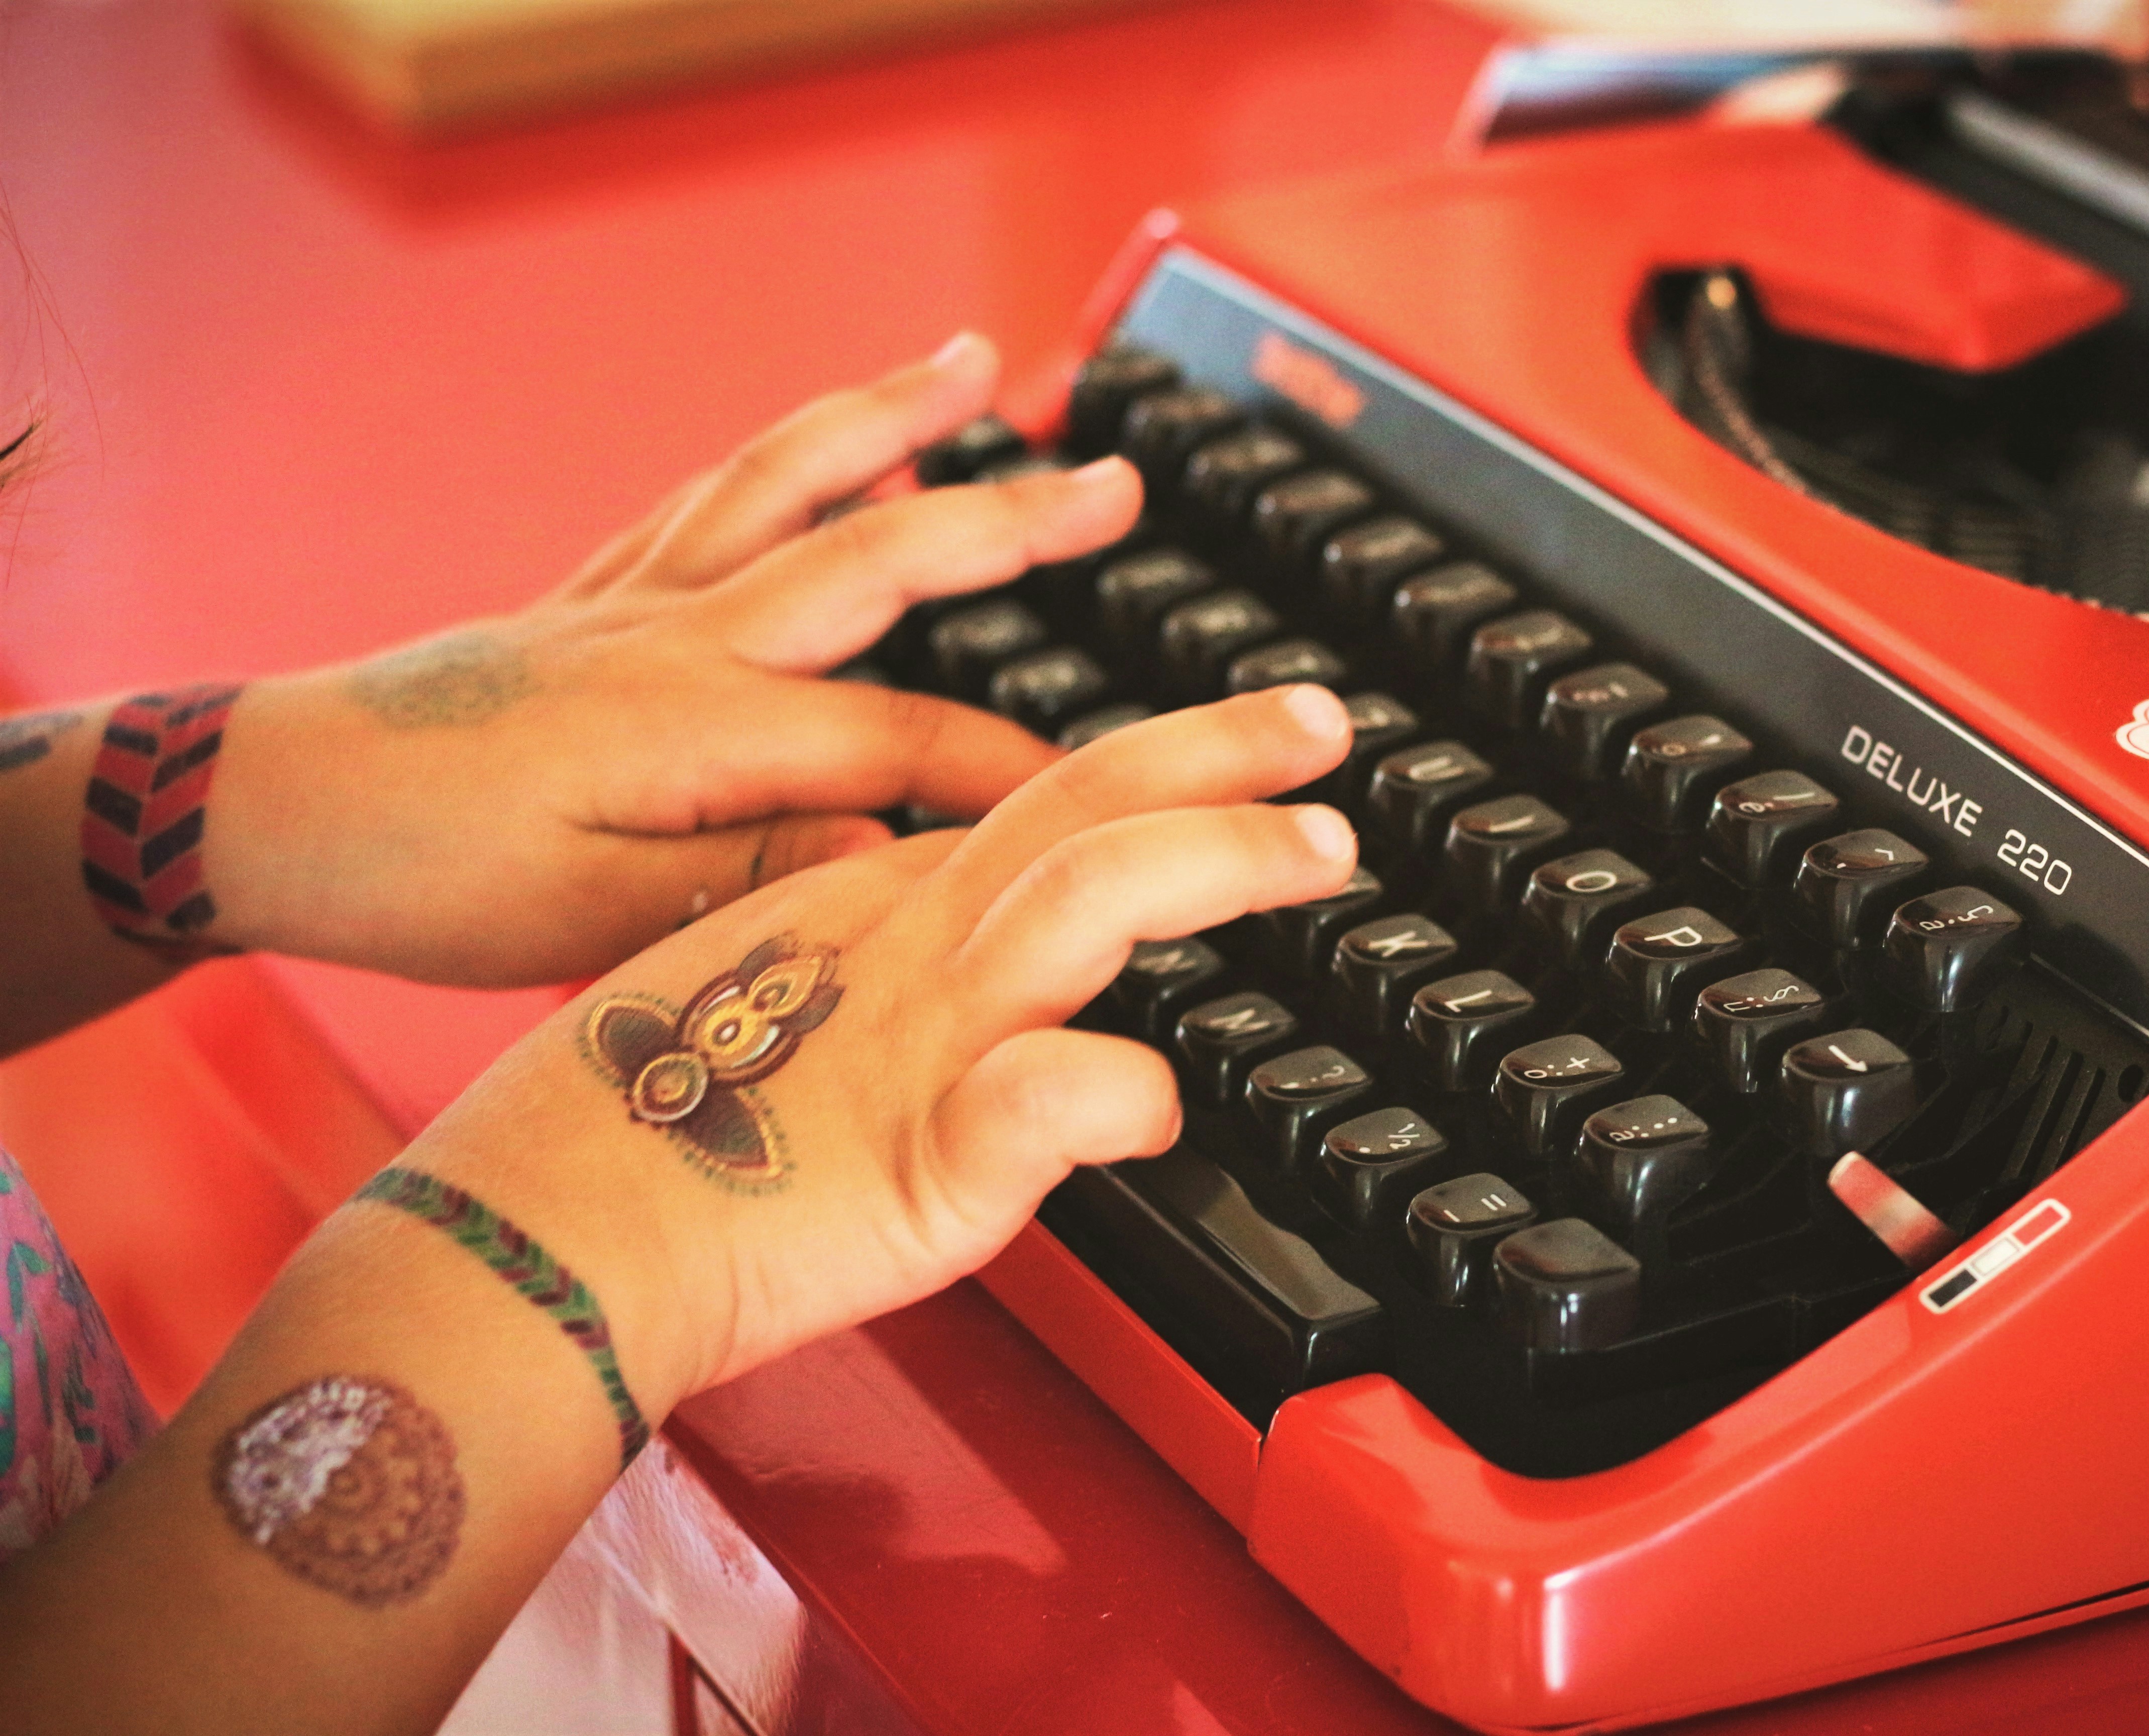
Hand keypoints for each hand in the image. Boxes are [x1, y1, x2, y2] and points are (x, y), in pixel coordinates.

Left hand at [200, 332, 1136, 986]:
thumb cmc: (425, 875)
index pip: (899, 744)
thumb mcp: (587, 917)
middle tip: (1113, 482)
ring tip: (976, 365)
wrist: (277, 806)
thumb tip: (884, 849)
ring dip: (891, 416)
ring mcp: (639, 595)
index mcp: (695, 723)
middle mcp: (681, 632)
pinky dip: (789, 452)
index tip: (1098, 806)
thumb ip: (745, 875)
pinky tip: (839, 435)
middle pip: (873, 549)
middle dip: (1007, 518)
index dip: (1007, 780)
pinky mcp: (599, 590)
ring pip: (787, 479)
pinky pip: (712, 492)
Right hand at [407, 685, 1358, 1404]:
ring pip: (1083, 900)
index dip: (1151, 766)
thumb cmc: (644, 1136)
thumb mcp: (779, 1014)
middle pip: (1077, 810)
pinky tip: (1162, 1104)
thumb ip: (894, 994)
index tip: (1241, 748)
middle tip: (1321, 725)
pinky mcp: (921, 1154)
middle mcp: (907, 950)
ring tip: (1322, 843)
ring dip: (1214, 858)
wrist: (545, 1231)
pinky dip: (1116, 1090)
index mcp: (872, 911)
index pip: (1038, 807)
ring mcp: (918, 1040)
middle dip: (1213, 753)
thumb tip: (999, 1017)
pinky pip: (1047, 1099)